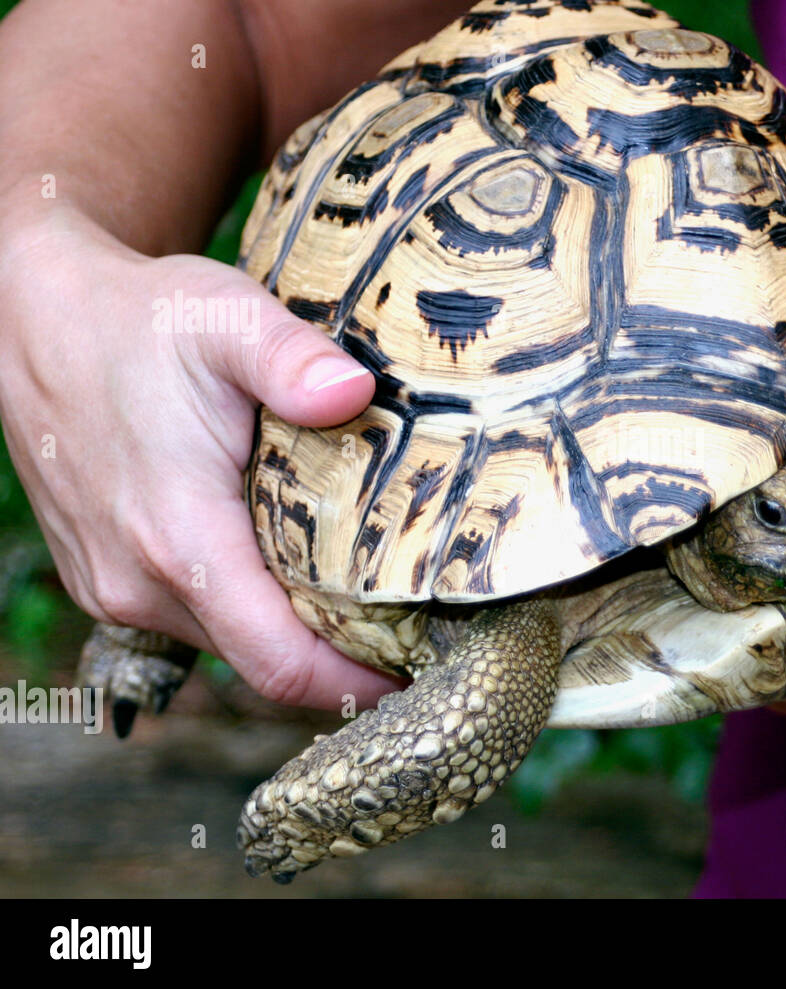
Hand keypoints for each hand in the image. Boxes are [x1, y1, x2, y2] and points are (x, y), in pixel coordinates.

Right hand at [0, 200, 399, 709]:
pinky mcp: (106, 577)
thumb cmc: (137, 321)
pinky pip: (198, 617)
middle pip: (264, 661)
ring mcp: (114, 586)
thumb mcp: (225, 317)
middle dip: (342, 659)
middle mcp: (137, 582)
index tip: (421, 674)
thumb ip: (292, 358)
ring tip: (368, 599)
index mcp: (177, 536)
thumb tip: (357, 392)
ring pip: (230, 642)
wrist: (36, 319)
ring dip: (295, 632)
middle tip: (417, 632)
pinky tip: (295, 569)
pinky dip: (251, 609)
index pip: (280, 661)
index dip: (356, 682)